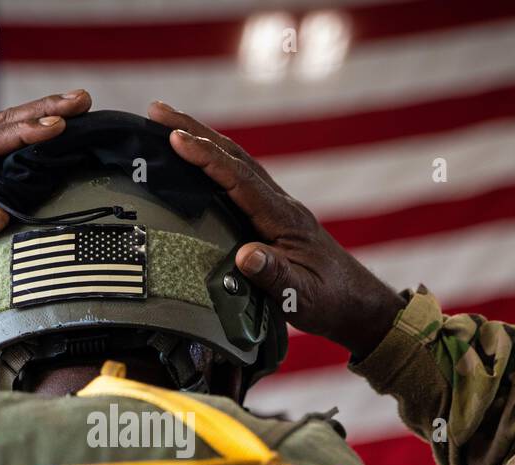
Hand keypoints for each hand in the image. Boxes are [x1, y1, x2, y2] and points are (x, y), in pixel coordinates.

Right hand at [147, 101, 403, 360]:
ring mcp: (277, 208)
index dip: (207, 158)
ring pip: (237, 163)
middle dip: (196, 131)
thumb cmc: (329, 300)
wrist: (356, 303)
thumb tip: (246, 257)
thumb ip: (276, 276)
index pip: (240, 179)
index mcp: (284, 218)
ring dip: (203, 140)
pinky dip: (215, 162)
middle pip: (235, 157)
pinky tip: (198, 160)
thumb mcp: (302, 296)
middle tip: (157, 110)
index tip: (176, 139)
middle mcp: (280, 204)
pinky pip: (239, 180)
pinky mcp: (273, 217)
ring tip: (168, 124)